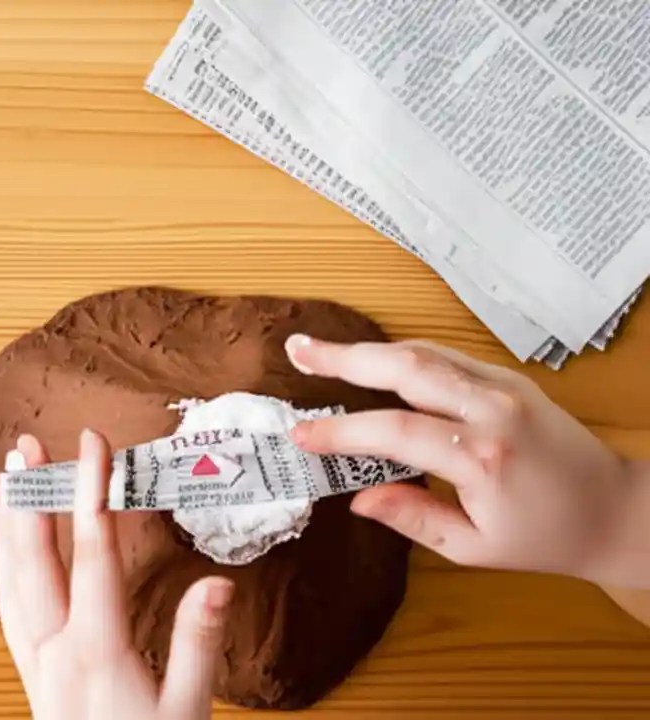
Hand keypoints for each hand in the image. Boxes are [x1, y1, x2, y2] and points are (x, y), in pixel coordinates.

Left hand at [0, 430, 233, 719]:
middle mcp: (54, 648)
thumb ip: (196, 646)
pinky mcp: (31, 672)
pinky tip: (6, 546)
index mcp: (96, 650)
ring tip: (7, 478)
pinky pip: (8, 605)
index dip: (94, 492)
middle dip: (32, 495)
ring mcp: (35, 660)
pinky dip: (4, 565)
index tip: (95, 444)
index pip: (93, 554)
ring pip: (12, 578)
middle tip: (28, 444)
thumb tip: (214, 584)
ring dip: (10, 524)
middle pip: (35, 556)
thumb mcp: (187, 713)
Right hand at [285, 334, 648, 586]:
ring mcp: (504, 386)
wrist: (615, 509)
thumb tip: (358, 498)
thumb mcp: (473, 547)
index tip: (300, 434)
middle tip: (298, 350)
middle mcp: (493, 410)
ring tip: (319, 351)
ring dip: (368, 350)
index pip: (394, 431)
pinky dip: (400, 355)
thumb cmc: (544, 538)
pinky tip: (369, 360)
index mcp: (482, 458)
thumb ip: (413, 518)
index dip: (341, 431)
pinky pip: (444, 357)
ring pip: (423, 353)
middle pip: (406, 368)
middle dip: (345, 358)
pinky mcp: (509, 378)